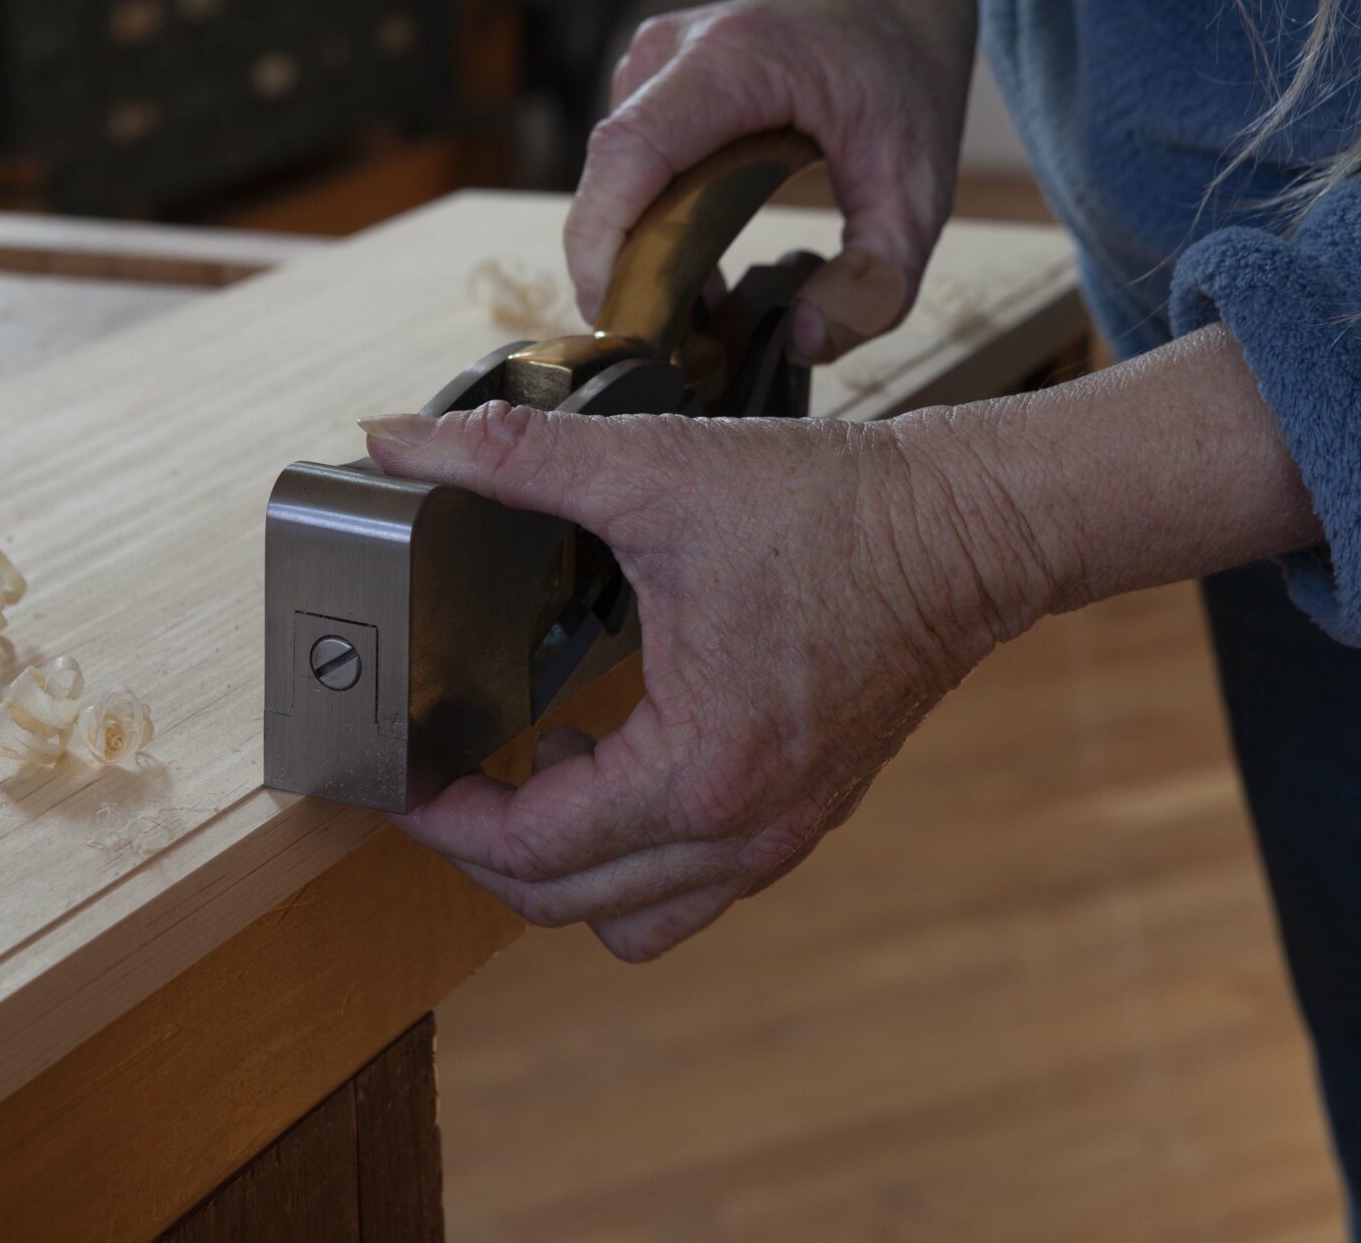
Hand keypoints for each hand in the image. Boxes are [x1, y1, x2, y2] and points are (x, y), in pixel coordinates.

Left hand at [356, 327, 1321, 960]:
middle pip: (565, 905)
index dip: (443, 819)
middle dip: (482, 853)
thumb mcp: (655, 468)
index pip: (531, 847)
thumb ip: (510, 457)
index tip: (400, 778)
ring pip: (633, 921)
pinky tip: (615, 763)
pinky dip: (632, 860)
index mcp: (700, 767)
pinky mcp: (805, 818)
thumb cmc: (832, 508)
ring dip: (564, 872)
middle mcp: (744, 830)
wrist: (971, 527)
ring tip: (537, 778)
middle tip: (440, 783)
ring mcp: (781, 836)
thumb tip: (389, 439)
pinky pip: (694, 890)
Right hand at [569, 0, 978, 363]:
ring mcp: (652, 67)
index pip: (628, 155)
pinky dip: (649, 230)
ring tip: (688, 321)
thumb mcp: (919, 185)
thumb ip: (876, 280)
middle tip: (666, 354)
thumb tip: (800, 342)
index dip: (604, 246)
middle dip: (624, 277)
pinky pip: (628, 172)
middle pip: (611, 183)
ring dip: (638, 256)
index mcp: (733, 63)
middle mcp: (672, 55)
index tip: (620, 322)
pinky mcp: (651, 86)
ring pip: (613, 185)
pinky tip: (691, 276)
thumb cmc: (904, 72)